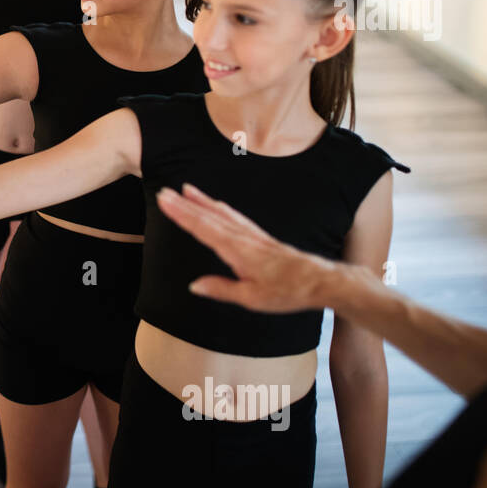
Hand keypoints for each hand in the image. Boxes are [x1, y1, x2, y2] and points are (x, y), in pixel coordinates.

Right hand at [156, 183, 333, 312]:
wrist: (320, 281)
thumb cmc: (288, 291)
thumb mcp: (252, 298)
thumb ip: (221, 289)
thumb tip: (195, 285)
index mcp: (238, 250)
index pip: (203, 228)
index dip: (182, 214)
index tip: (165, 200)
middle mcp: (244, 238)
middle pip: (210, 216)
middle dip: (186, 204)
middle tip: (165, 192)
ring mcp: (253, 235)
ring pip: (223, 213)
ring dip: (203, 201)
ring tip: (188, 190)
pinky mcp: (261, 237)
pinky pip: (236, 217)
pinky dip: (221, 208)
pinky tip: (217, 206)